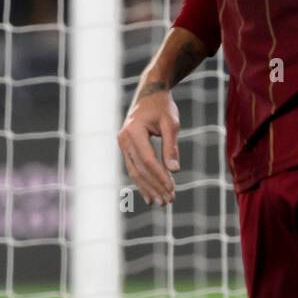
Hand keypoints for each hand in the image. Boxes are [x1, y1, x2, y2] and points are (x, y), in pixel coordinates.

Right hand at [118, 80, 180, 206]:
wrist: (149, 95)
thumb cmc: (162, 107)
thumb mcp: (171, 124)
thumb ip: (171, 147)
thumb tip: (174, 171)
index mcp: (134, 131)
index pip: (148, 160)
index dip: (160, 176)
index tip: (172, 188)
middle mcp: (124, 140)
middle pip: (140, 170)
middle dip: (155, 186)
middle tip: (168, 201)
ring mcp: (122, 145)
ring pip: (135, 172)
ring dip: (148, 188)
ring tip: (161, 203)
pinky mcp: (126, 149)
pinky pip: (133, 169)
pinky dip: (142, 183)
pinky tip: (150, 196)